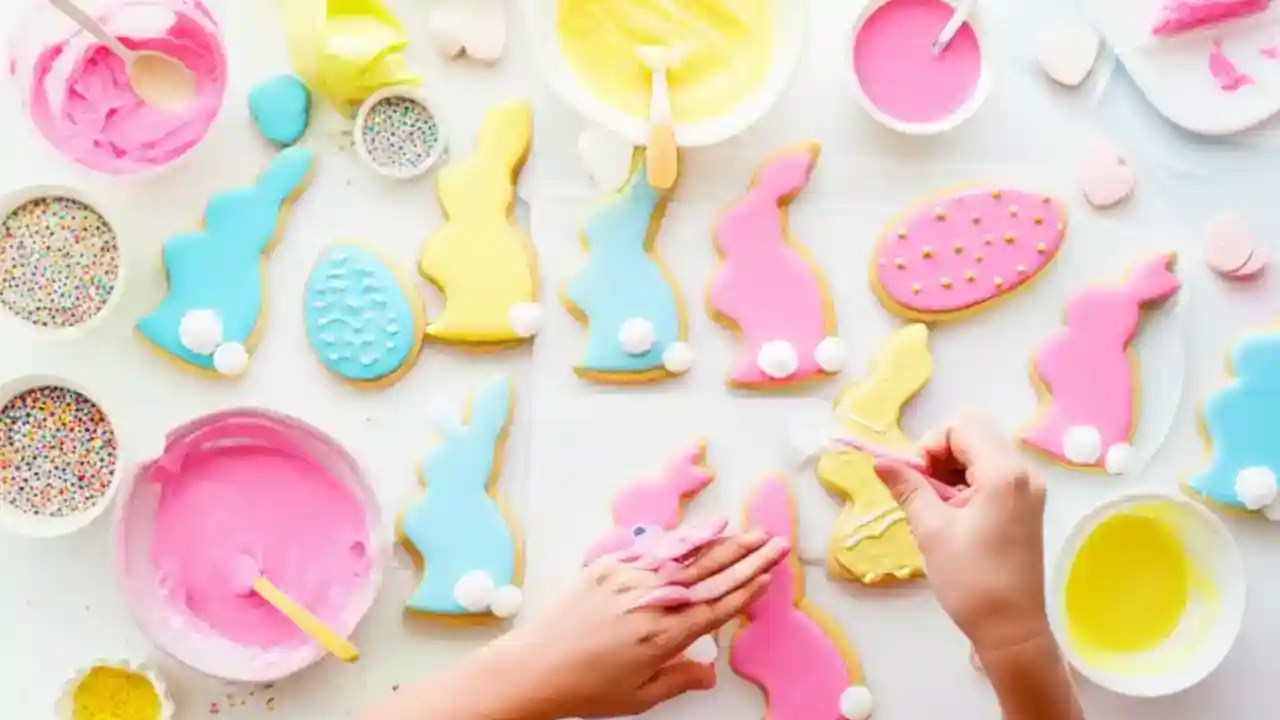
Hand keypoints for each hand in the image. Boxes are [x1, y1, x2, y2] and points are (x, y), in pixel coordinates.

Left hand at [493, 530, 790, 718]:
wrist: (535, 666)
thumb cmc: (586, 687)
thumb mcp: (641, 696)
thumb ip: (680, 678)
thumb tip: (709, 670)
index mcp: (664, 635)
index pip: (717, 605)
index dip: (747, 588)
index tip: (770, 574)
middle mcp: (651, 600)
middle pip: (709, 573)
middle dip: (747, 556)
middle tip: (775, 542)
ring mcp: (629, 578)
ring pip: (685, 555)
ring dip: (721, 542)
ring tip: (750, 532)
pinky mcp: (608, 567)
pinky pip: (652, 550)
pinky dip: (680, 540)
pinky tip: (701, 530)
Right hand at [873, 413, 1048, 655]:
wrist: (1012, 629)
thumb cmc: (972, 581)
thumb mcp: (931, 530)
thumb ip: (907, 487)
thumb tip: (880, 461)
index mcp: (1005, 473)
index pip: (962, 425)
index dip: (930, 444)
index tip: (916, 478)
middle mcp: (1024, 473)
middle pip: (975, 433)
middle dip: (940, 453)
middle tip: (922, 490)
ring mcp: (1029, 489)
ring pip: (982, 453)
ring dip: (951, 469)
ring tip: (935, 506)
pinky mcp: (1026, 505)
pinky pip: (992, 474)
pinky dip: (966, 483)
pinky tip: (953, 514)